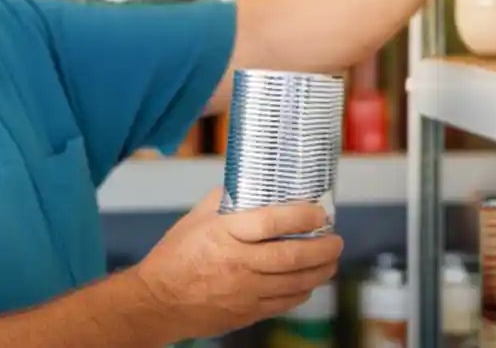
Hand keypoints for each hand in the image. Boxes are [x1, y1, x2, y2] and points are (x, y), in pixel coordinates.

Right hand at [132, 188, 343, 340]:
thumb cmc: (175, 256)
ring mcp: (245, 291)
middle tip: (336, 240)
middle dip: (323, 248)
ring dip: (320, 271)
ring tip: (330, 261)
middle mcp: (239, 263)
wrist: (159, 300)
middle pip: (293, 256)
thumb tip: (250, 184)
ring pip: (296, 282)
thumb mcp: (196, 219)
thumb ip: (225, 201)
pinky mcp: (248, 311)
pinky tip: (308, 282)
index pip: (273, 222)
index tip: (319, 213)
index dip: (302, 217)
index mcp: (225, 234)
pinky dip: (302, 291)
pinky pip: (285, 302)